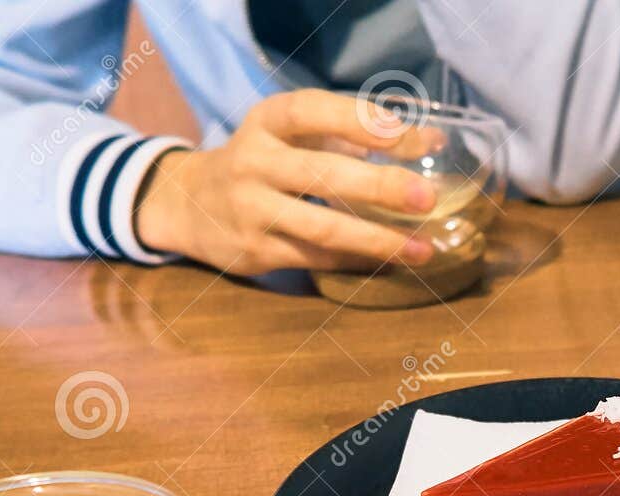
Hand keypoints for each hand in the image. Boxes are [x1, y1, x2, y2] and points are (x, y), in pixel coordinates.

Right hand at [135, 89, 438, 275]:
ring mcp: (252, 210)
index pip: (311, 111)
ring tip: (423, 248)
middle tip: (427, 197)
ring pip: (323, 228)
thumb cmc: (262, 162)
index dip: (359, 120)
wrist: (189, 204)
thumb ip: (351, 134)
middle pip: (323, 174)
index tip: (406, 135)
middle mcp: (254, 162)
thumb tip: (430, 142)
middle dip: (380, 186)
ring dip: (378, 240)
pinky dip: (358, 260)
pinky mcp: (257, 251)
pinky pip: (317, 259)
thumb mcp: (292, 134)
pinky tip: (391, 261)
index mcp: (266, 122)